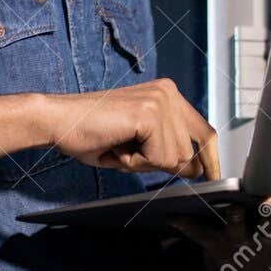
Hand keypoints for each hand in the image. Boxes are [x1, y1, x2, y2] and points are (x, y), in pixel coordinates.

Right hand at [43, 79, 221, 180]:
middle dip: (159, 163)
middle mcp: (169, 93)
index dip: (210, 158)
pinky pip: (157, 159)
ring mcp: (160, 101)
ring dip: (143, 163)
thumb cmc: (91, 133)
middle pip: (189, 151)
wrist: (57, 121)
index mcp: (167, 94)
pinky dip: (134, 162)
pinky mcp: (149, 114)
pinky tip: (117, 145)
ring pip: (173, 159)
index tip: (213, 177)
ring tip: (118, 145)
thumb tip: (197, 169)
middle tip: (125, 149)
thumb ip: (167, 151)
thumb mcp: (138, 144)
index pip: (203, 131)